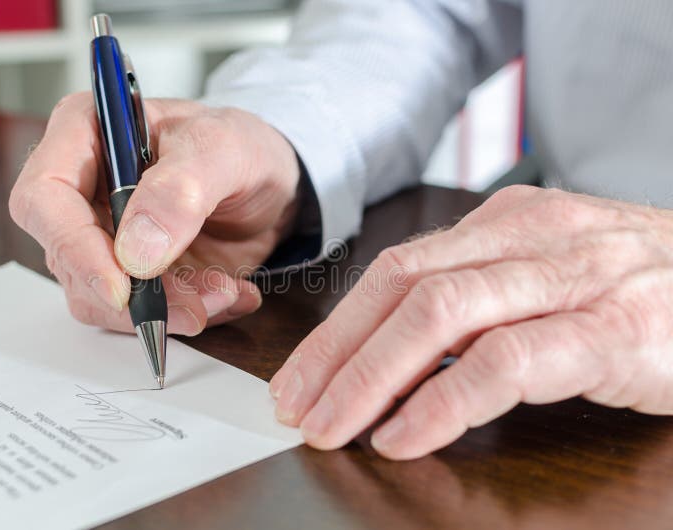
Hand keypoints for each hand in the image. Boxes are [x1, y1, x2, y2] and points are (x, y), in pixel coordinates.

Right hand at [10, 93, 299, 334]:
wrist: (270, 181)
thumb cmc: (238, 146)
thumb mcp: (222, 149)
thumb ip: (181, 191)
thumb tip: (135, 252)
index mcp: (83, 135)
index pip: (44, 197)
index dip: (74, 247)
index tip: (123, 286)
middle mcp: (80, 190)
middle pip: (69, 260)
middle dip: (135, 295)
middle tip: (199, 304)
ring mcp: (102, 237)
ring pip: (102, 298)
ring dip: (166, 310)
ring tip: (226, 291)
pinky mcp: (129, 275)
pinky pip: (138, 313)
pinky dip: (185, 313)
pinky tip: (228, 293)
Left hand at [269, 185, 672, 458]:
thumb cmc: (639, 289)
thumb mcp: (548, 277)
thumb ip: (478, 304)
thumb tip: (395, 359)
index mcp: (506, 223)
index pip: (395, 268)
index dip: (336, 327)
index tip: (298, 377)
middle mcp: (529, 238)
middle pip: (402, 286)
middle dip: (337, 352)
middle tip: (296, 407)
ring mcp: (570, 279)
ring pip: (440, 314)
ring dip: (371, 377)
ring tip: (333, 426)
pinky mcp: (611, 329)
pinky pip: (504, 363)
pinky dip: (444, 402)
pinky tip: (406, 435)